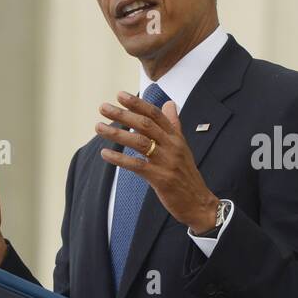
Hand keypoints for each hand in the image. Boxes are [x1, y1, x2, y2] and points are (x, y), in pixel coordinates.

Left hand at [96, 92, 219, 232]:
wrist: (198, 202)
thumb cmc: (186, 174)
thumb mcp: (182, 146)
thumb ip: (174, 125)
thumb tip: (169, 103)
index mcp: (176, 137)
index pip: (156, 115)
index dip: (137, 104)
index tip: (120, 95)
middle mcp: (172, 146)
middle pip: (145, 125)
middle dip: (123, 114)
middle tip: (103, 107)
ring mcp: (167, 162)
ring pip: (139, 142)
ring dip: (117, 133)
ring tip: (99, 127)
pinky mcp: (161, 179)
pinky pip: (137, 166)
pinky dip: (120, 159)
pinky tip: (105, 153)